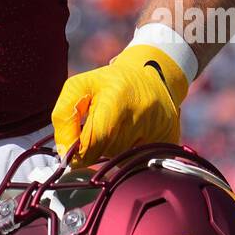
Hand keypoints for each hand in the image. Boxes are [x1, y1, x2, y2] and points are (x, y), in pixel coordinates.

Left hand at [51, 41, 189, 164]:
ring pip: (123, 157)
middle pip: (107, 151)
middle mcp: (142, 114)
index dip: (78, 151)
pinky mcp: (170, 139)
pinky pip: (140, 159)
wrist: (150, 74)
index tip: (71, 150)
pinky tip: (133, 133)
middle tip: (100, 126)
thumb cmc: (109, 83)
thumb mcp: (79, 87)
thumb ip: (64, 116)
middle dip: (96, 145)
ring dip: (114, 148)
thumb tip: (63, 152)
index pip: (93, 141)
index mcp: (117, 98)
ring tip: (118, 126)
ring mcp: (160, 128)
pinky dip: (131, 151)